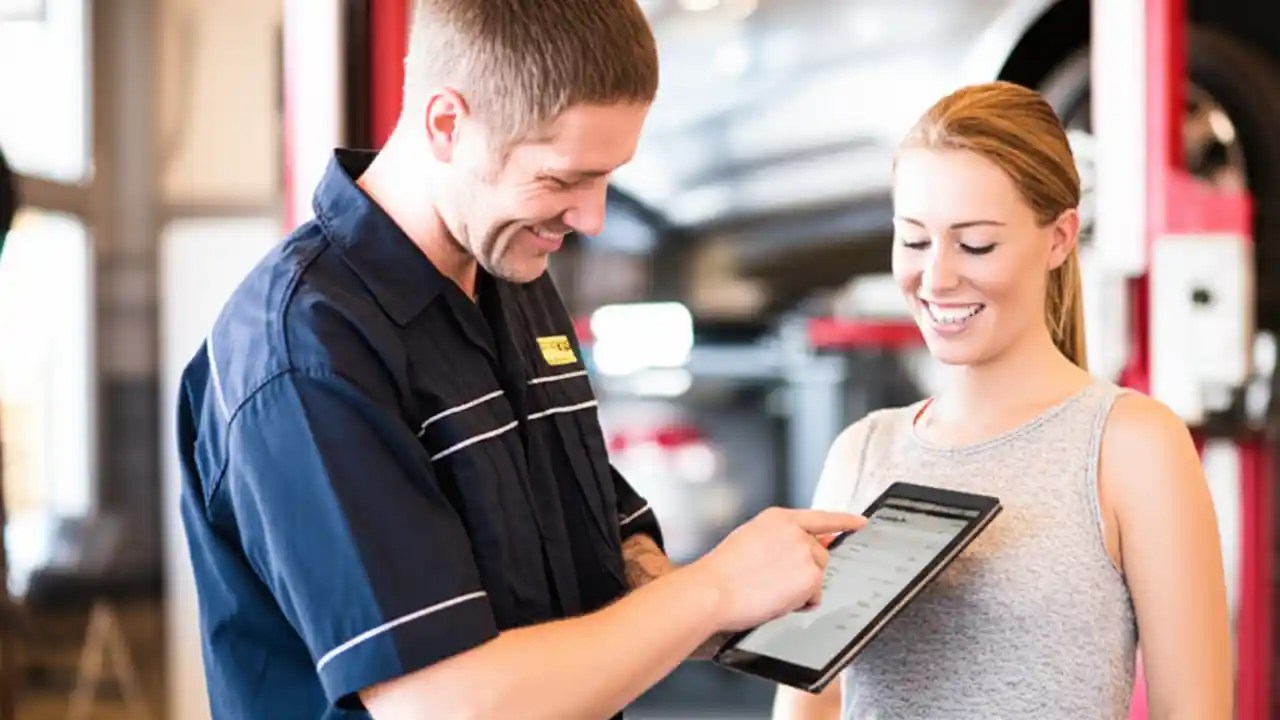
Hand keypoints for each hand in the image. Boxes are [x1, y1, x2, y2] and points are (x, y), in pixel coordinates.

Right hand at [691, 508, 865, 631]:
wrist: (714, 590)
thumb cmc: (724, 570)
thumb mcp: (751, 540)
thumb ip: (782, 538)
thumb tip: (810, 543)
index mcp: (779, 518)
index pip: (820, 517)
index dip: (843, 521)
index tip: (860, 522)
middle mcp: (796, 532)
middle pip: (820, 554)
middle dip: (806, 571)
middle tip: (774, 582)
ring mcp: (806, 553)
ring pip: (817, 576)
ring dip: (801, 588)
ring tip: (769, 590)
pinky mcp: (811, 576)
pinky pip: (815, 596)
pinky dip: (800, 603)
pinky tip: (775, 599)